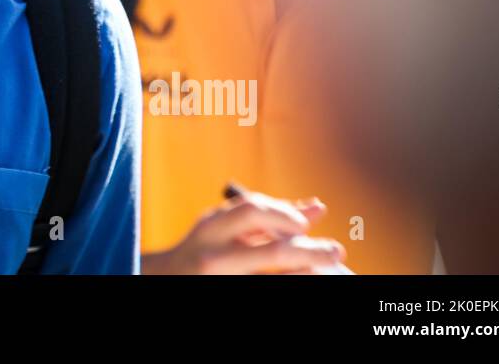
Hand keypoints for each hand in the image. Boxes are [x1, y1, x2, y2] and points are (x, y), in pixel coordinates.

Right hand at [142, 188, 349, 273]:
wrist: (162, 279)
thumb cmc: (203, 251)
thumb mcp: (226, 228)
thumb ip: (267, 218)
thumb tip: (318, 206)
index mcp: (213, 227)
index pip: (253, 211)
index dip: (285, 215)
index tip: (304, 225)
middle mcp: (214, 254)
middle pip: (271, 253)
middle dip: (309, 252)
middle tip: (335, 251)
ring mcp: (219, 278)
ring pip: (271, 278)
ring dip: (304, 273)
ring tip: (324, 271)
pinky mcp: (225, 292)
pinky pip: (263, 288)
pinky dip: (288, 284)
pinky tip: (301, 280)